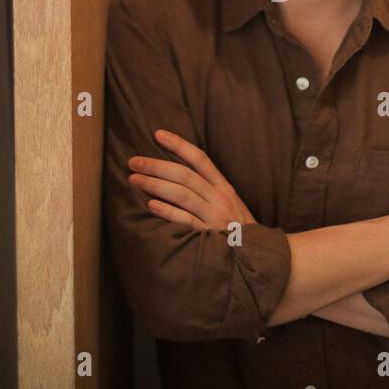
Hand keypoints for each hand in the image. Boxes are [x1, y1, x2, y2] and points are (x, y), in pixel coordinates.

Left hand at [128, 129, 257, 231]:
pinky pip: (186, 220)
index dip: (179, 145)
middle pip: (185, 175)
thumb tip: (177, 173)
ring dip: (155, 185)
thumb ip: (209, 187)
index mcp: (224, 187)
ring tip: (134, 179)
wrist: (255, 253)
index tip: (157, 134)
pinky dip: (168, 211)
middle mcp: (219, 198)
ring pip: (182, 194)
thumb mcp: (230, 201)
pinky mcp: (208, 235)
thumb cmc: (237, 227)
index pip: (200, 159)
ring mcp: (214, 216)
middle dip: (157, 166)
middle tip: (134, 162)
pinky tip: (151, 204)